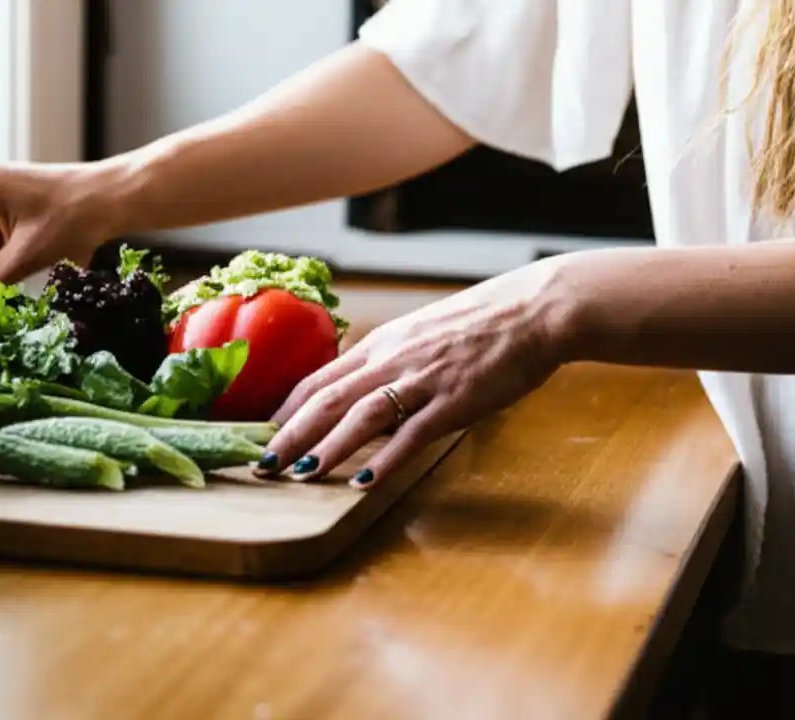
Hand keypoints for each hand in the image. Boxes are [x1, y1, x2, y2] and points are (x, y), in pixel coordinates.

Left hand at [259, 262, 573, 488]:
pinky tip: (361, 482)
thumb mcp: (421, 333)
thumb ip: (390, 359)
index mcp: (382, 343)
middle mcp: (392, 359)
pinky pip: (410, 434)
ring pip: (359, 415)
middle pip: (326, 398)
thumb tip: (362, 387)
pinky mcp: (453, 400)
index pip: (318, 377)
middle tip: (260, 464)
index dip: (286, 407)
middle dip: (288, 434)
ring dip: (324, 447)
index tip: (262, 432)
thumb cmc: (482, 323)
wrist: (533, 310)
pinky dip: (383, 460)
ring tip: (298, 475)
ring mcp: (422, 379)